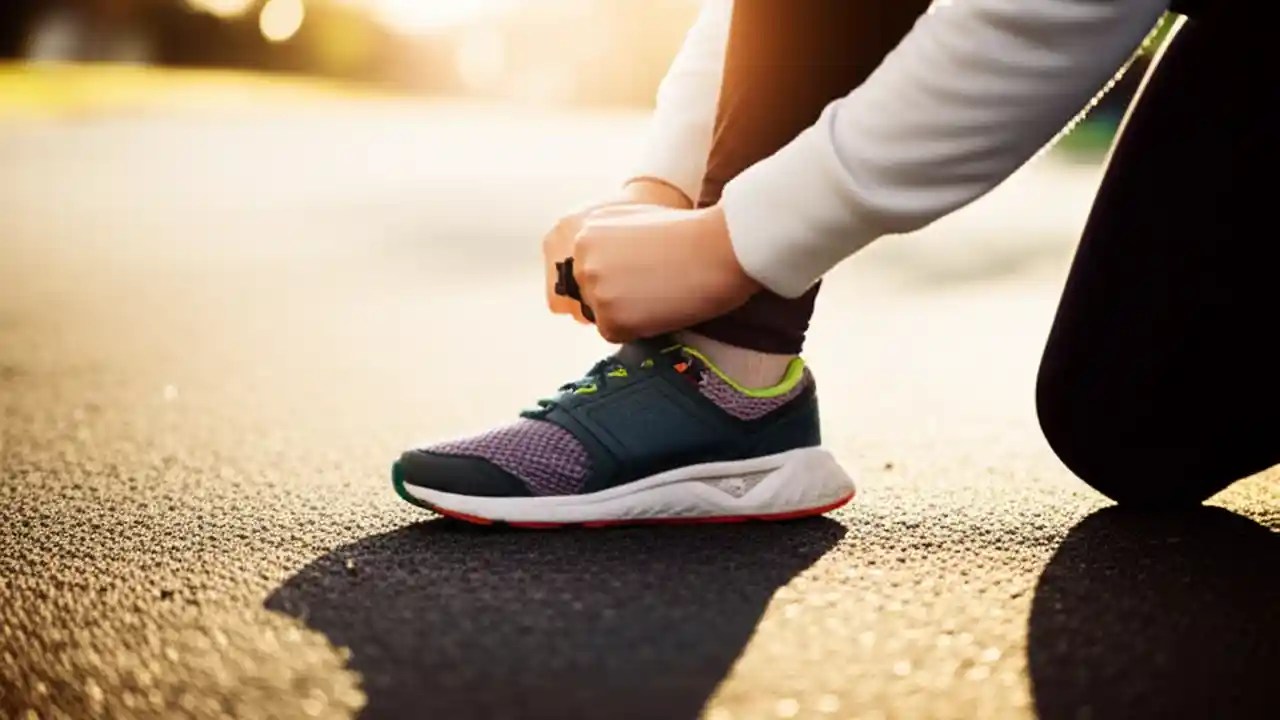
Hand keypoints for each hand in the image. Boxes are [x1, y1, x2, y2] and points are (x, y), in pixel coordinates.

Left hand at [572, 205, 759, 342]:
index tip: (647, 271)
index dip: (621, 276)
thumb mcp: (636, 217)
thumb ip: (610, 239)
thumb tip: (604, 264)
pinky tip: (663, 306)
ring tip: (663, 292)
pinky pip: (618, 335)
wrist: (721, 246)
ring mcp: (595, 291)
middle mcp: (583, 262)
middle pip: (592, 295)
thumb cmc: (691, 231)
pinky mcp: (611, 319)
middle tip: (658, 284)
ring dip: (632, 312)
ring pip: (605, 316)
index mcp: (586, 234)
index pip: (589, 271)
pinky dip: (640, 329)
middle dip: (621, 296)